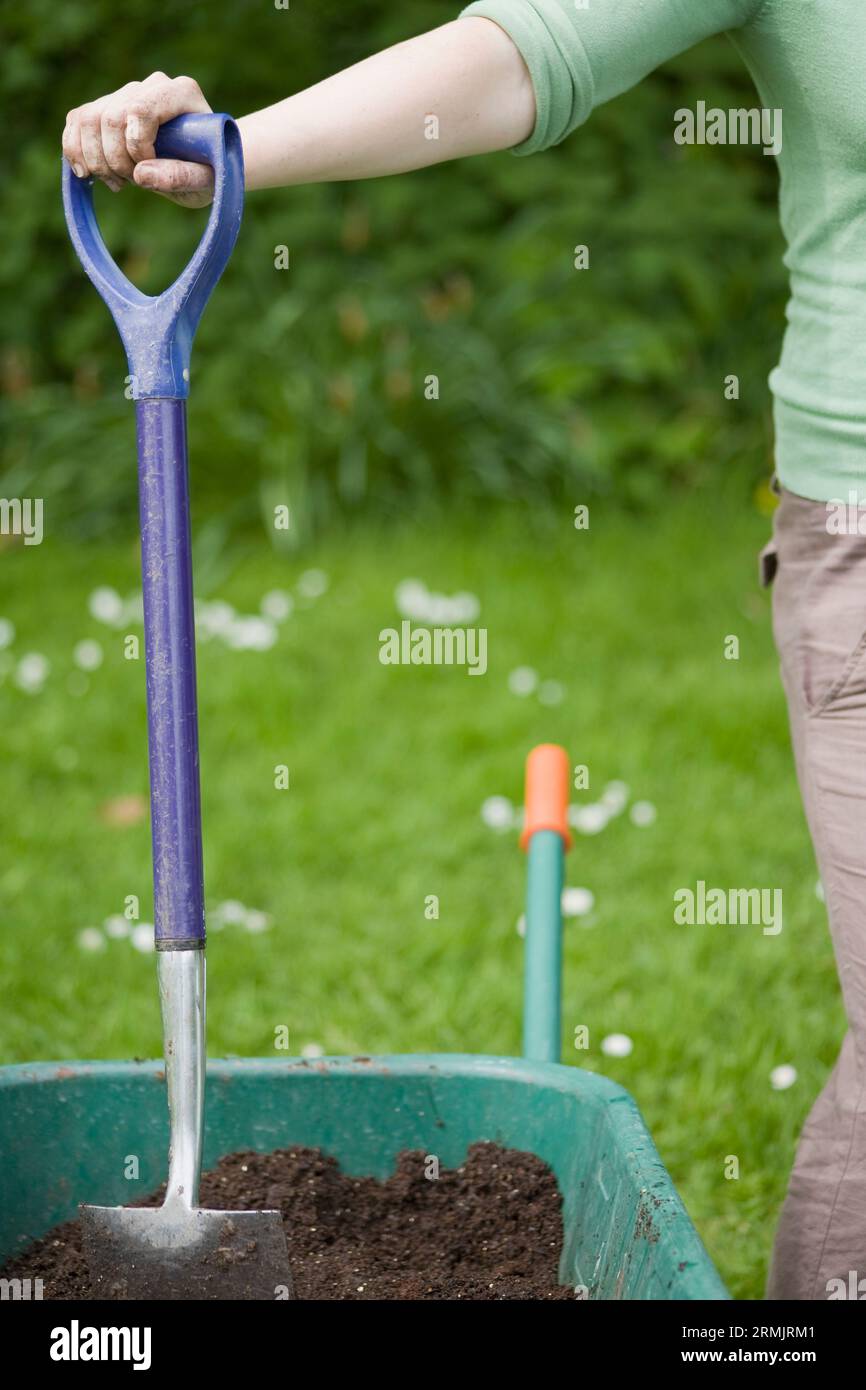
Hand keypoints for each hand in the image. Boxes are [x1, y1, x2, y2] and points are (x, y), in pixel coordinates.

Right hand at [62, 72, 215, 206]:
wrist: (206, 162)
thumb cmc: (211, 170)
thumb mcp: (207, 181)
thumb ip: (181, 176)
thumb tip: (141, 174)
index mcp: (181, 93)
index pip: (140, 109)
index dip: (136, 146)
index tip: (148, 170)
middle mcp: (152, 85)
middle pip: (109, 116)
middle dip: (114, 159)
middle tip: (131, 183)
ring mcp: (128, 93)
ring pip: (87, 118)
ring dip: (94, 159)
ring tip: (117, 182)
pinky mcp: (108, 106)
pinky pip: (76, 120)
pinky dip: (75, 150)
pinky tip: (89, 174)